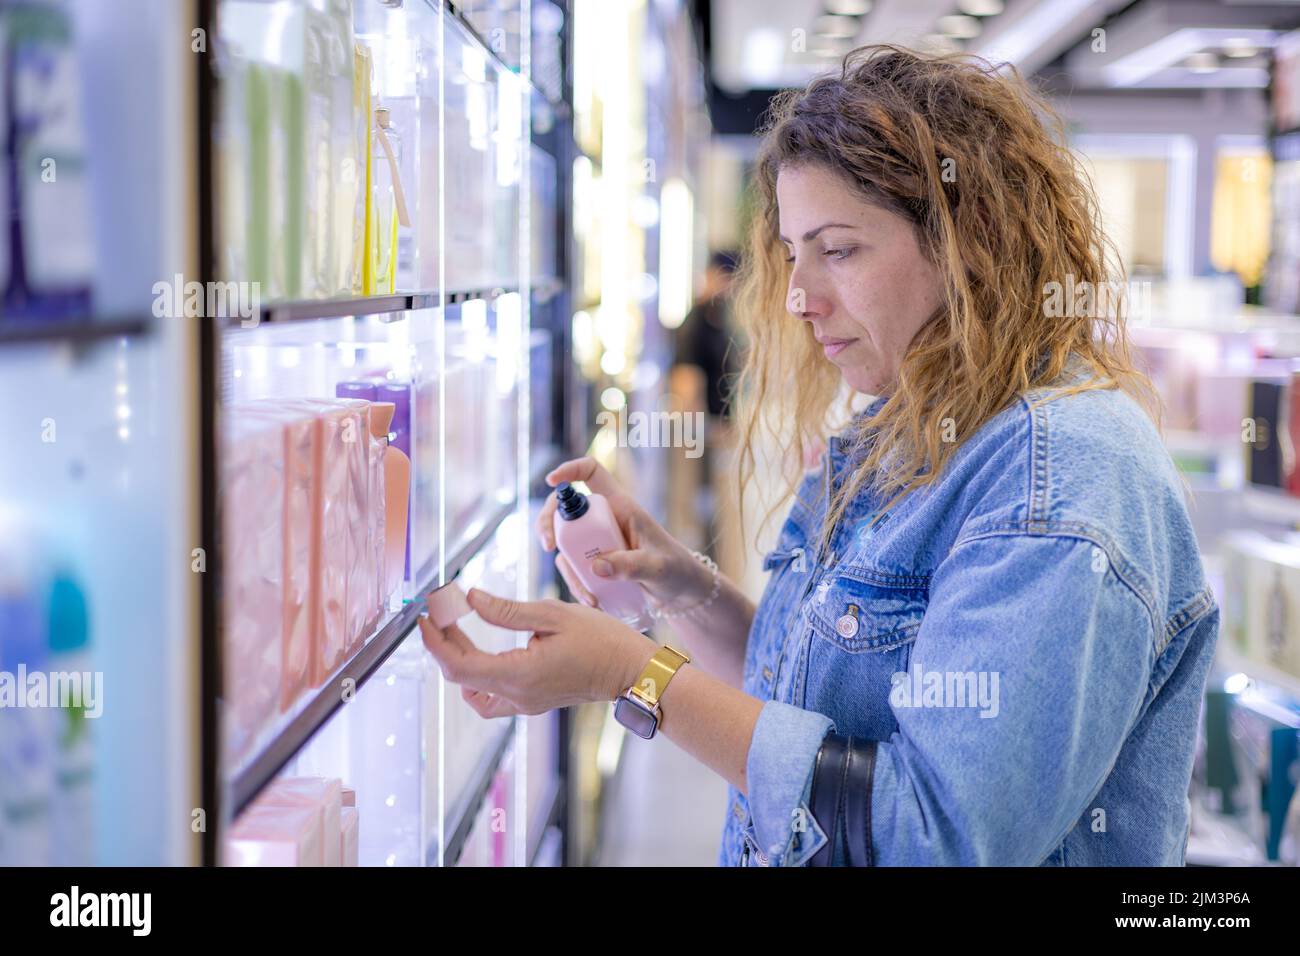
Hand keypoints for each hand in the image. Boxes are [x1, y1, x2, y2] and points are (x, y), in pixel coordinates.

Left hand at [418, 586, 657, 717]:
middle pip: (461, 678)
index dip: (435, 642)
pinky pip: (493, 695)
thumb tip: (471, 599)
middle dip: (444, 645)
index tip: (425, 617)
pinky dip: (478, 674)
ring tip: (459, 631)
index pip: (458, 666)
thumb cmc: (600, 639)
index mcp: (519, 675)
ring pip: (474, 694)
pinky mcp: (533, 702)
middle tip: (442, 613)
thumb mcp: (552, 614)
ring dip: (459, 664)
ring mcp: (525, 704)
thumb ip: (506, 610)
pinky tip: (483, 649)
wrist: (630, 670)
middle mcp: (518, 697)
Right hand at [536, 456, 714, 613]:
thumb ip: (631, 566)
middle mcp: (604, 519)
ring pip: (565, 543)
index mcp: (621, 506)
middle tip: (549, 547)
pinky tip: (593, 601)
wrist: (680, 593)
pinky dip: (577, 584)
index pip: (593, 473)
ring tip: (589, 595)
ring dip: (567, 567)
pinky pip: (574, 568)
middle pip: (564, 509)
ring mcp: (596, 541)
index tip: (552, 481)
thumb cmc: (675, 569)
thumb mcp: (657, 567)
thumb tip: (597, 566)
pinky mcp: (594, 562)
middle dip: (549, 524)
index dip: (571, 470)